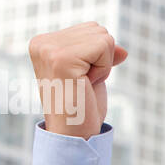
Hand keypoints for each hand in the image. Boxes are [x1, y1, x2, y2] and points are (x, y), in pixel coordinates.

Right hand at [27, 22, 127, 138]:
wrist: (74, 134)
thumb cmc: (82, 108)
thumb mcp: (93, 74)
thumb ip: (102, 55)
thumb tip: (123, 50)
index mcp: (43, 43)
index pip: (90, 29)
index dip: (96, 56)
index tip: (81, 78)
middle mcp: (41, 42)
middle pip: (98, 30)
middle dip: (101, 59)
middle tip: (84, 82)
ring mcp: (49, 49)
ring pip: (103, 37)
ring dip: (103, 65)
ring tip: (84, 83)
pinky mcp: (61, 58)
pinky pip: (104, 46)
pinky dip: (105, 69)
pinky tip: (87, 83)